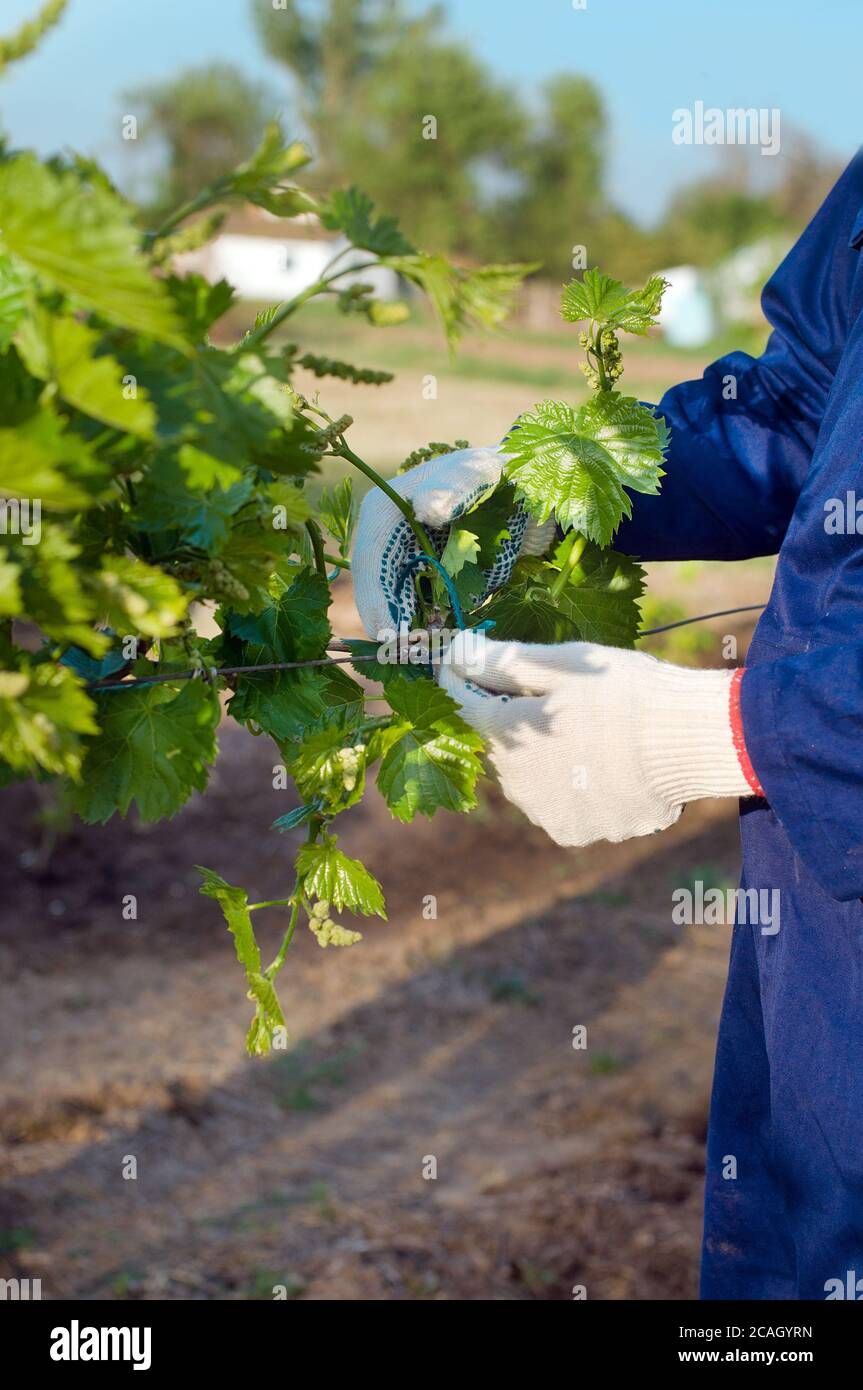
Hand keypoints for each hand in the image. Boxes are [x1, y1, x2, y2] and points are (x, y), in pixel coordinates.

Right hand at [351, 445, 555, 638]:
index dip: (377, 601)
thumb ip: (454, 487)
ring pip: (398, 610)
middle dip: (394, 627)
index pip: (369, 563)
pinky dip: (432, 633)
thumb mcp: (477, 473)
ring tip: (433, 657)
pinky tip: (447, 647)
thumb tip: (426, 509)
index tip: (393, 634)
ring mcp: (407, 566)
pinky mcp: (429, 584)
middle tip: (416, 657)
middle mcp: (387, 543)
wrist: (522, 489)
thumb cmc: (495, 473)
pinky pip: (423, 615)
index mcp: (384, 513)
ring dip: (413, 636)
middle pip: (378, 593)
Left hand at [437, 631, 750, 846]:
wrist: (692, 743)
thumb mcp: (564, 664)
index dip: (464, 678)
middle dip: (515, 719)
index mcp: (504, 732)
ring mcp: (543, 811)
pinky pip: (559, 803)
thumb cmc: (628, 692)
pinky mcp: (574, 831)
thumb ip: (502, 661)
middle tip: (557, 695)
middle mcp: (513, 781)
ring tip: (588, 732)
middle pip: (499, 742)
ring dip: (543, 756)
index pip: (462, 701)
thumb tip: (454, 651)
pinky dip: (572, 786)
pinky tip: (604, 766)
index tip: (471, 662)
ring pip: (528, 776)